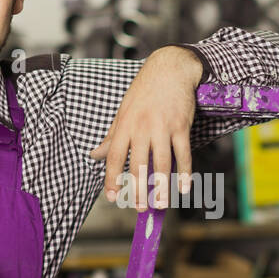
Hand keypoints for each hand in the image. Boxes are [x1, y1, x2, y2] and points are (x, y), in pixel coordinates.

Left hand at [89, 46, 202, 210]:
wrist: (170, 69)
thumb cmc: (145, 91)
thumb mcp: (123, 111)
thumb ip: (111, 136)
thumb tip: (93, 154)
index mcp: (124, 125)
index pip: (113, 157)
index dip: (112, 179)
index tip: (112, 197)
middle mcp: (141, 127)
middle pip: (137, 165)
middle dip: (138, 190)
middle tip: (140, 208)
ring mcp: (162, 127)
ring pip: (161, 163)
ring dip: (161, 187)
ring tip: (161, 204)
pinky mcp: (181, 126)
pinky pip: (183, 154)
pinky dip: (184, 172)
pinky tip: (184, 187)